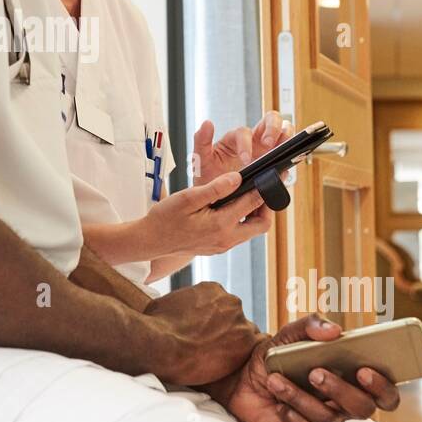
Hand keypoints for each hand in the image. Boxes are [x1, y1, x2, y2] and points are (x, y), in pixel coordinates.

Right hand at [140, 171, 271, 259]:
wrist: (150, 241)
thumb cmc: (165, 218)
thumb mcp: (187, 198)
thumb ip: (215, 188)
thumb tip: (238, 178)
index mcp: (220, 225)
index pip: (252, 203)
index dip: (263, 187)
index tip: (271, 174)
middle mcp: (226, 239)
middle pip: (262, 224)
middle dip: (266, 205)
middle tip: (262, 187)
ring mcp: (223, 246)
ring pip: (252, 230)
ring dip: (255, 213)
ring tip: (249, 193)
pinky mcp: (218, 247)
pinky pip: (240, 234)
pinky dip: (243, 219)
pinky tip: (233, 206)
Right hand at [144, 280, 263, 386]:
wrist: (161, 345)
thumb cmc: (156, 325)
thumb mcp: (165, 302)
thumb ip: (180, 303)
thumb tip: (172, 310)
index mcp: (212, 289)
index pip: (221, 304)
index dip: (213, 320)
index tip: (204, 331)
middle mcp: (230, 301)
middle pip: (235, 318)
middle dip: (225, 331)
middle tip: (211, 346)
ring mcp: (241, 322)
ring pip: (245, 334)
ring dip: (235, 344)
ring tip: (218, 358)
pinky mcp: (246, 343)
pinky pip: (254, 349)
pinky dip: (243, 356)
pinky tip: (229, 364)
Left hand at [193, 112, 291, 186]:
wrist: (219, 198)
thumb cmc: (210, 176)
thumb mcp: (202, 161)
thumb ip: (201, 141)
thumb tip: (207, 122)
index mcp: (236, 138)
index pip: (244, 132)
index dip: (246, 144)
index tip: (246, 160)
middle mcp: (254, 139)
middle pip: (270, 119)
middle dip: (272, 129)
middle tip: (269, 146)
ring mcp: (268, 148)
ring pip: (284, 130)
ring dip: (287, 136)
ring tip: (284, 151)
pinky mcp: (276, 160)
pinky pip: (289, 152)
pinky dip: (294, 153)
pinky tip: (290, 163)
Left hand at [202, 314, 401, 421]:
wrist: (242, 377)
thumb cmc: (276, 357)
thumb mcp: (290, 334)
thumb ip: (312, 325)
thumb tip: (335, 330)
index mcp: (350, 380)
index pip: (383, 391)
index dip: (382, 385)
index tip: (365, 370)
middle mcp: (343, 404)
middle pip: (364, 408)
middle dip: (341, 390)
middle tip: (316, 373)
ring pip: (330, 419)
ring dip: (301, 398)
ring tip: (277, 381)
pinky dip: (294, 417)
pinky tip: (279, 405)